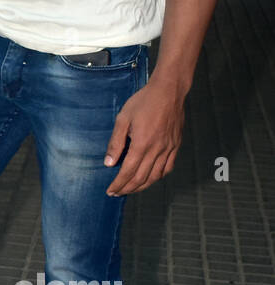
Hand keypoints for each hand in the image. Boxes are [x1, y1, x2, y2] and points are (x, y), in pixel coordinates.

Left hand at [104, 77, 184, 195]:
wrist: (168, 91)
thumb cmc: (143, 102)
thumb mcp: (123, 119)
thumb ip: (115, 143)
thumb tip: (109, 163)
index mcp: (142, 144)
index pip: (128, 172)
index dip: (118, 184)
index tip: (111, 191)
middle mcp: (157, 149)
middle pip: (141, 178)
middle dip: (127, 188)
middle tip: (117, 193)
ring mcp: (168, 148)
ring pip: (155, 176)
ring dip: (142, 186)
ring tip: (131, 189)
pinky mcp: (176, 145)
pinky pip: (168, 168)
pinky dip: (158, 177)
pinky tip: (150, 178)